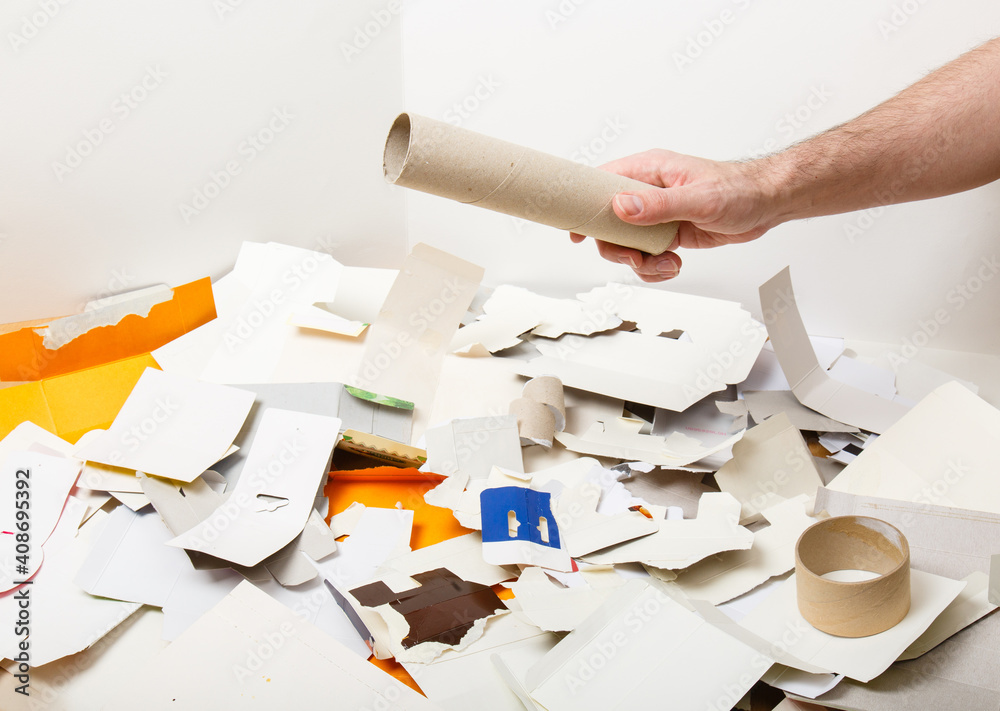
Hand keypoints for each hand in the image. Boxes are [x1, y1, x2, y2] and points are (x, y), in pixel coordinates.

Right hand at [570, 149, 776, 281]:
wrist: (766, 203)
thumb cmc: (739, 190)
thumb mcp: (700, 199)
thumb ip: (659, 204)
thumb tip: (622, 206)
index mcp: (649, 171)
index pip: (601, 182)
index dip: (584, 206)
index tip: (577, 231)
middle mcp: (647, 191)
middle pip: (608, 223)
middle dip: (618, 248)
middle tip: (635, 258)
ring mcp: (656, 214)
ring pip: (625, 243)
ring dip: (640, 262)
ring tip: (666, 263)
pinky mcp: (666, 232)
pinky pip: (645, 254)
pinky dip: (654, 267)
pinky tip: (674, 265)